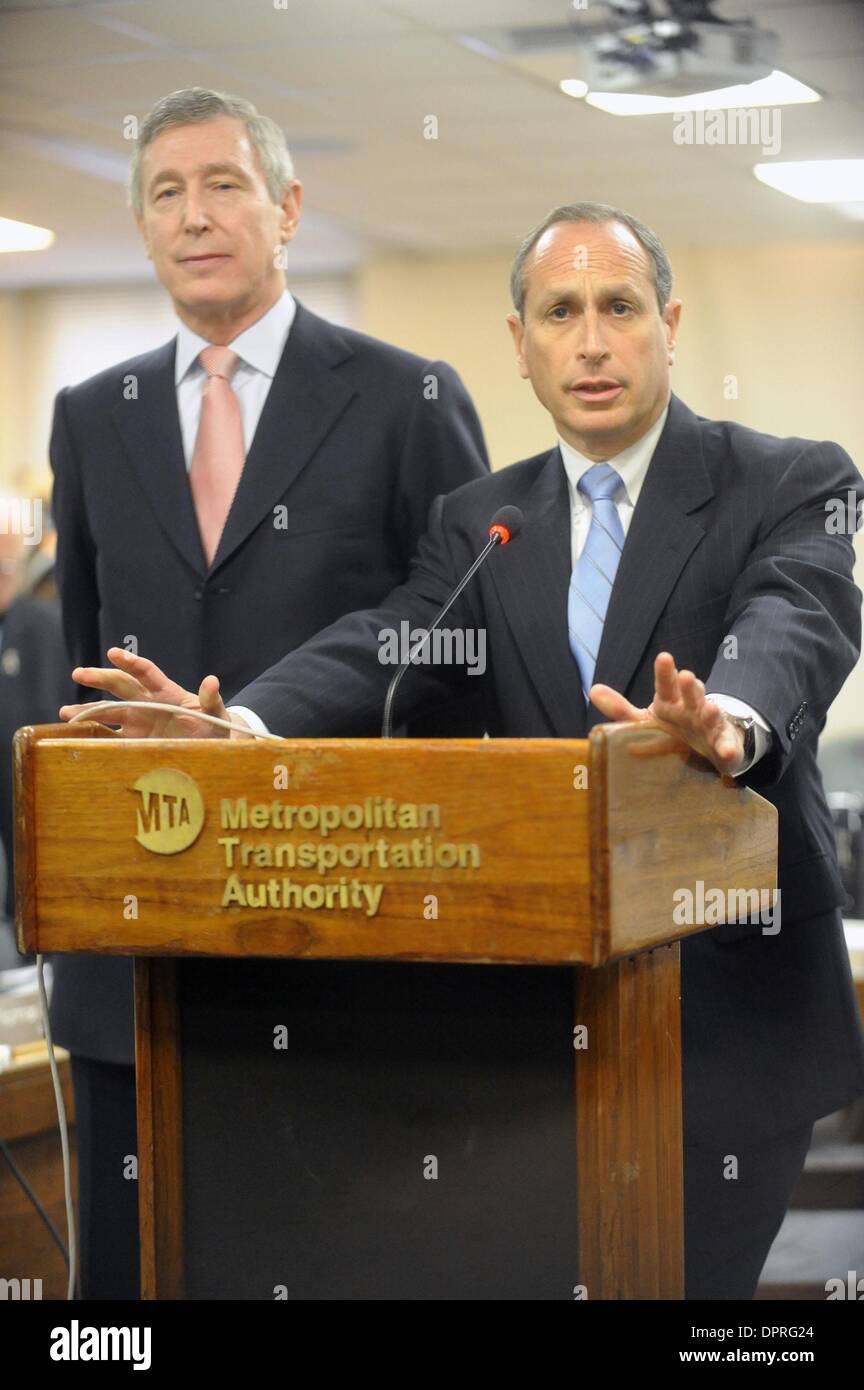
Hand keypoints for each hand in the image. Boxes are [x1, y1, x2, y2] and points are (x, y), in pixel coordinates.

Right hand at [59, 647, 249, 738]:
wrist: (208, 747)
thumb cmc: (213, 726)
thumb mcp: (215, 713)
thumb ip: (212, 699)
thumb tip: (212, 680)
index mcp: (166, 692)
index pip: (146, 672)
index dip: (131, 662)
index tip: (114, 653)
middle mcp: (147, 702)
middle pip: (120, 686)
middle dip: (100, 678)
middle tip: (78, 673)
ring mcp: (138, 721)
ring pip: (109, 712)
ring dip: (87, 711)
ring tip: (65, 712)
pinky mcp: (134, 740)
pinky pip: (111, 736)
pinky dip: (94, 736)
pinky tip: (74, 736)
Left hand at [589, 651, 745, 776]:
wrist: (708, 745)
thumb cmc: (673, 728)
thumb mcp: (645, 719)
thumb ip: (620, 709)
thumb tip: (592, 690)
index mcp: (670, 702)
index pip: (666, 685)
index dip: (665, 672)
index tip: (664, 657)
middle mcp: (691, 709)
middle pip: (691, 695)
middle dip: (690, 687)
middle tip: (686, 676)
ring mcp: (709, 726)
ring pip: (710, 716)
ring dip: (710, 712)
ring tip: (709, 708)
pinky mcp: (723, 744)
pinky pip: (725, 746)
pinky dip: (727, 748)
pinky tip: (725, 750)